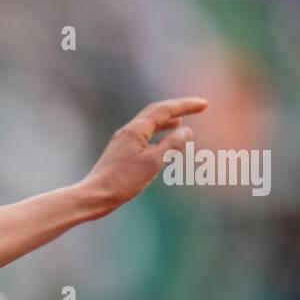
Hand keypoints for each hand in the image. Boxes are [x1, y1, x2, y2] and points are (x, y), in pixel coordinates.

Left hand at [83, 98, 207, 213]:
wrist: (95, 195)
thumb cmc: (123, 181)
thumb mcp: (154, 163)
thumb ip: (172, 145)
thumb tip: (186, 131)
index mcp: (136, 130)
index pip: (165, 110)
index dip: (186, 106)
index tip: (204, 104)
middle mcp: (128, 131)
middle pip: (156, 112)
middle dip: (178, 108)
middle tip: (199, 106)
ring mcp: (122, 140)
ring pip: (148, 124)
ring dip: (166, 120)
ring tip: (181, 120)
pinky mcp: (120, 152)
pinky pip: (143, 135)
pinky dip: (156, 134)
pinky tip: (161, 141)